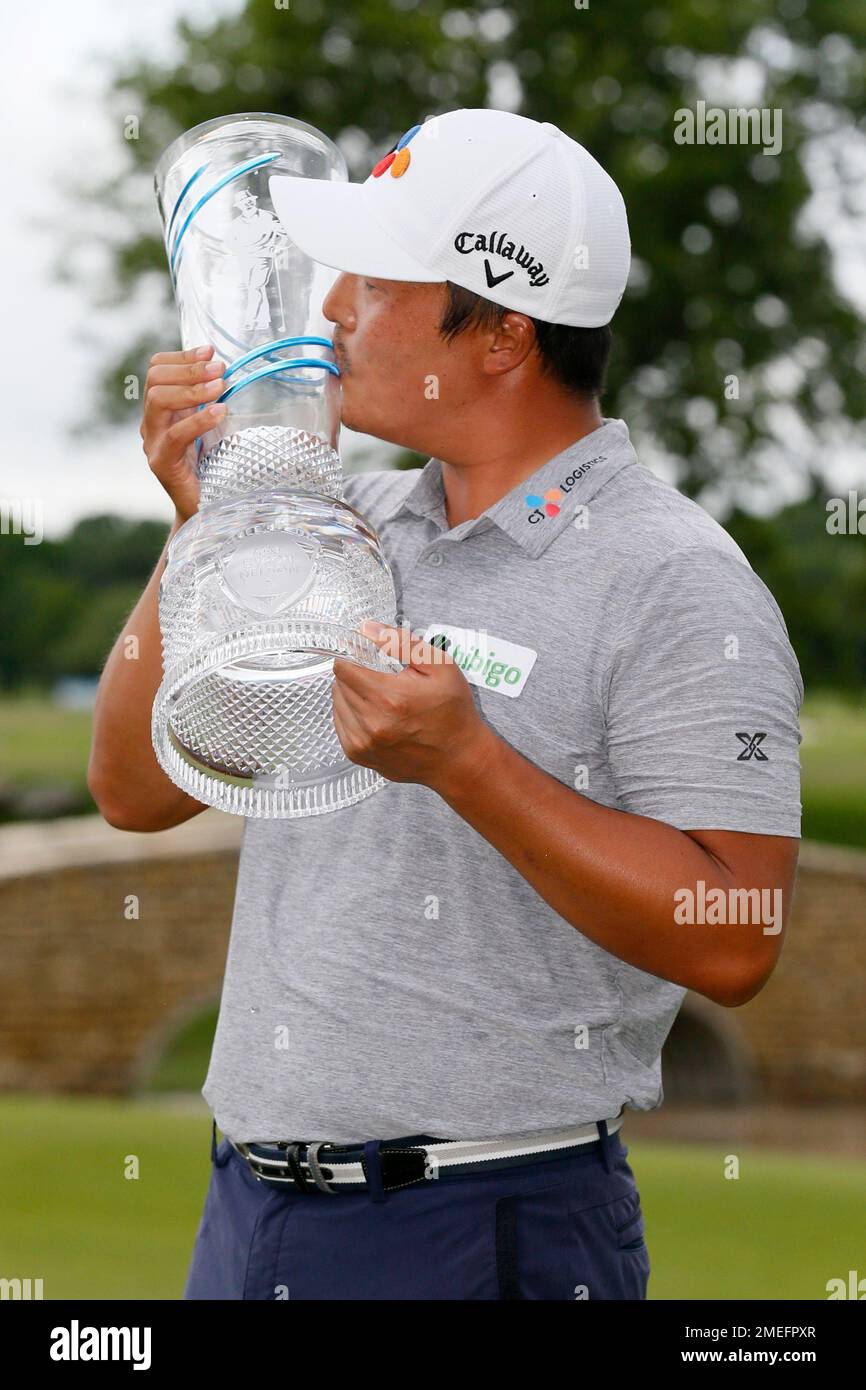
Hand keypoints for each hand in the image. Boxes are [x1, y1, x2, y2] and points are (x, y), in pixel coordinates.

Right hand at [140, 344, 226, 522]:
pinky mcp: (161, 463)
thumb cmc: (214, 468)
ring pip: (158, 401)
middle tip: (220, 369)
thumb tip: (231, 371)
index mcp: (162, 410)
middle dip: (189, 369)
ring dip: (192, 389)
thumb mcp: (214, 427)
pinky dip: (199, 419)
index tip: (211, 351)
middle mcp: (151, 423)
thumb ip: (213, 402)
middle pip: (155, 379)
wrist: (205, 512)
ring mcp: (152, 443)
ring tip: (221, 387)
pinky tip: (221, 412)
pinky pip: (175, 434)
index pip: (157, 369)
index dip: (182, 356)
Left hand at [331, 621, 497, 794]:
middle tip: (384, 678)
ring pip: (337, 702)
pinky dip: (352, 713)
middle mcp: (371, 723)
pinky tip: (376, 714)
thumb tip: (367, 629)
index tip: (367, 654)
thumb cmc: (453, 712)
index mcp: (389, 698)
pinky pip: (340, 722)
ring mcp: (362, 743)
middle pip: (339, 683)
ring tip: (382, 697)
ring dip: (353, 693)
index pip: (344, 665)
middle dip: (357, 673)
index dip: (354, 654)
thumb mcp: (440, 667)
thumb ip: (402, 643)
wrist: (459, 758)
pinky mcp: (358, 755)